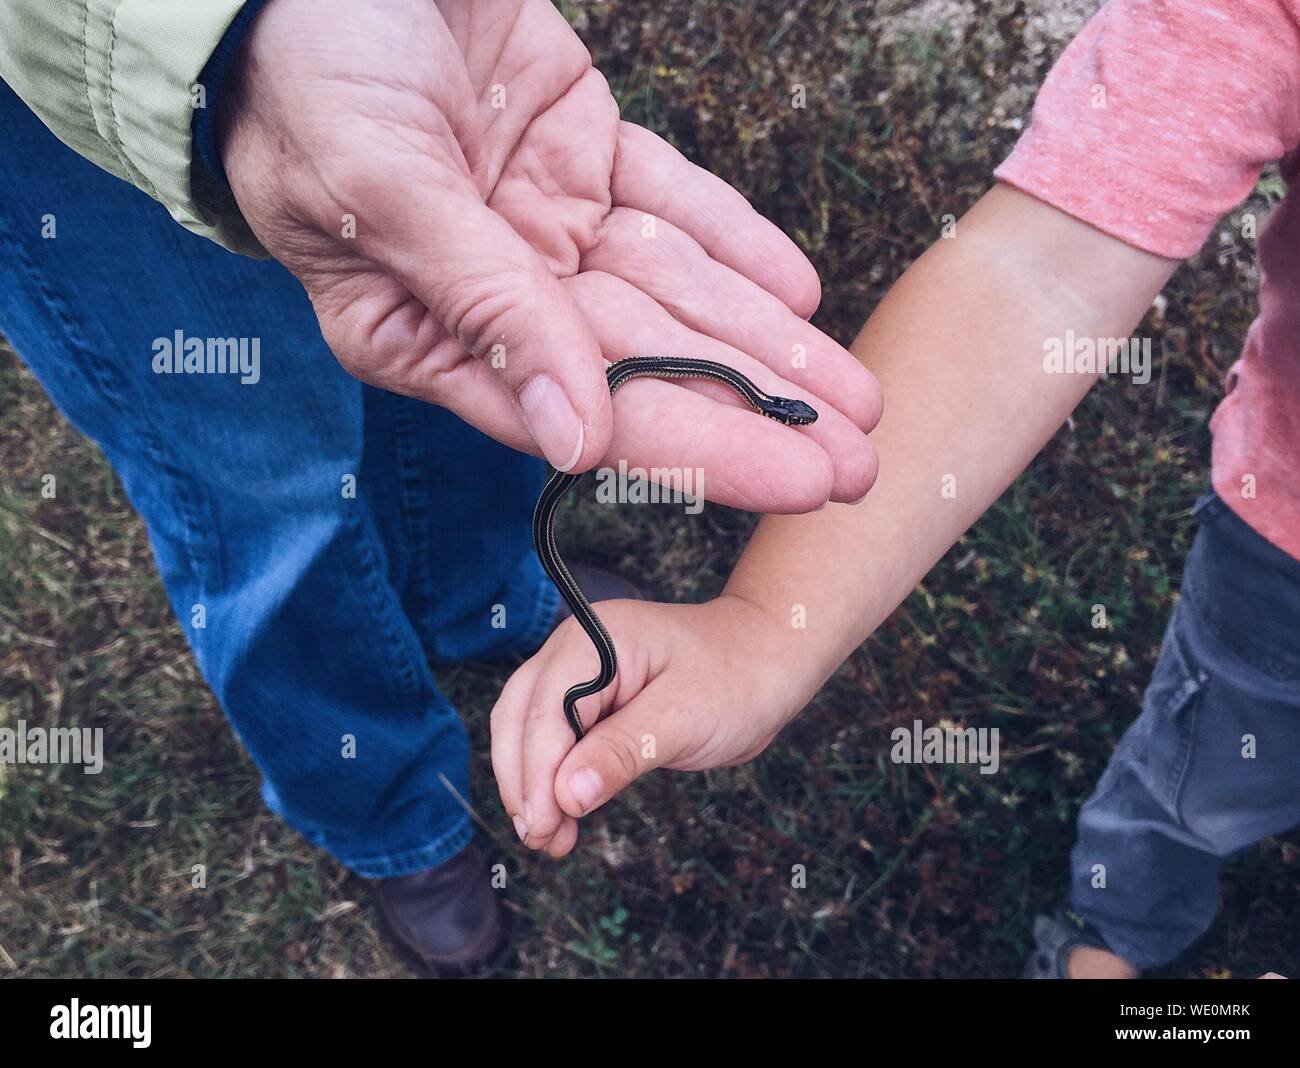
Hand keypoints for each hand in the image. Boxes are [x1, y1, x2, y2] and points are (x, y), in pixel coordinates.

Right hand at [218, 0, 880, 510]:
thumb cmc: (305, 71)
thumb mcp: (381, 188)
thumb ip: (484, 309)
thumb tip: (573, 440)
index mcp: (423, 330)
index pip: (575, 411)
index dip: (691, 446)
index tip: (791, 478)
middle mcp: (495, 292)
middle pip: (646, 364)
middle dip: (756, 413)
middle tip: (857, 464)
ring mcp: (543, 219)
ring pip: (676, 293)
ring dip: (768, 345)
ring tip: (856, 396)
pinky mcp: (580, 150)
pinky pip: (673, 204)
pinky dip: (736, 244)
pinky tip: (800, 297)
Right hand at [490, 596, 808, 856]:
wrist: (771, 660)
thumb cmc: (737, 677)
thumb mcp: (683, 718)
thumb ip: (621, 753)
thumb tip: (566, 795)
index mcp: (595, 639)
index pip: (545, 710)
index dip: (537, 772)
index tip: (542, 824)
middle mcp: (576, 649)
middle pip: (520, 717)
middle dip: (523, 781)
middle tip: (539, 837)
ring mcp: (581, 672)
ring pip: (527, 730)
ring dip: (531, 785)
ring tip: (548, 838)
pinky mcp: (593, 700)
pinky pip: (556, 740)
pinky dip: (553, 780)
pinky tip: (564, 817)